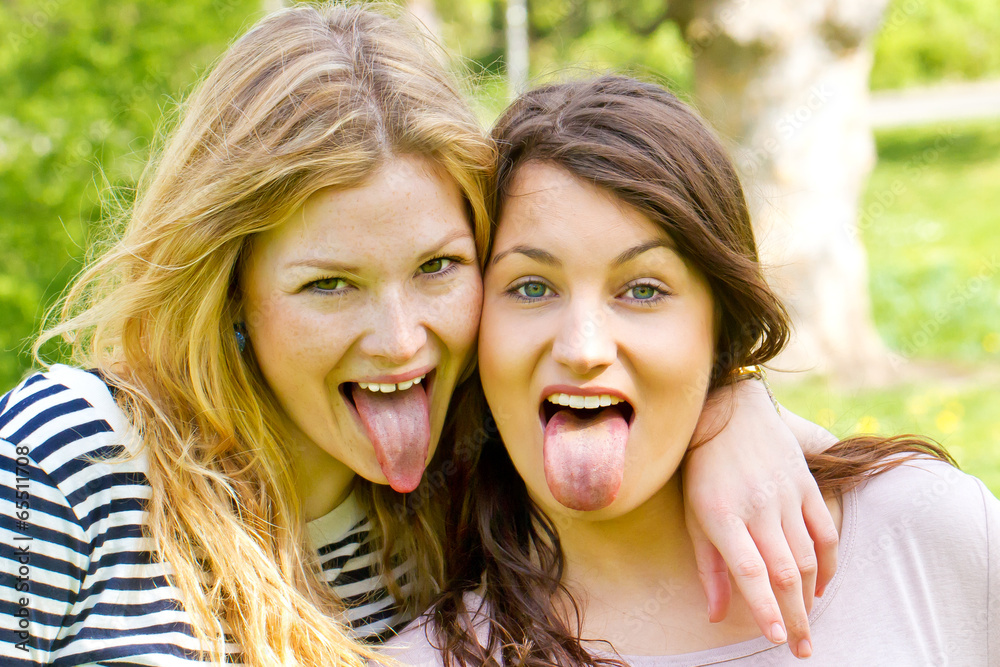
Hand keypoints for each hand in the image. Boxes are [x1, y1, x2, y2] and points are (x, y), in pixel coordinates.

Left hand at [682, 379, 838, 658]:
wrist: (728, 412)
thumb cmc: (702, 470)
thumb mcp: (693, 515)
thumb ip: (708, 567)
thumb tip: (717, 615)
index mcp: (722, 515)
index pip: (750, 571)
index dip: (765, 608)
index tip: (776, 638)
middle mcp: (757, 507)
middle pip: (784, 572)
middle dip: (795, 617)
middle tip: (802, 649)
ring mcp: (785, 495)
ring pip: (808, 557)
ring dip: (810, 596)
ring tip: (807, 624)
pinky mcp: (805, 484)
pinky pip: (826, 531)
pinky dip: (828, 563)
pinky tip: (822, 586)